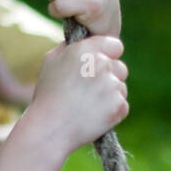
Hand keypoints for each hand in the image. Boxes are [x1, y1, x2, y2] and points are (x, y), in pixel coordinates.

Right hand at [28, 35, 127, 158]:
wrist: (49, 129)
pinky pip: (122, 105)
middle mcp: (102, 64)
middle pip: (121, 67)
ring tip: (88, 105)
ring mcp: (112, 86)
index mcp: (87, 50)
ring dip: (110, 95)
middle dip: (110, 77)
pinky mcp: (119, 106)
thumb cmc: (47, 96)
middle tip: (90, 91)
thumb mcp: (51, 61)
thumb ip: (70, 47)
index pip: (115, 45)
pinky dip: (112, 111)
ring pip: (121, 87)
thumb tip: (84, 41)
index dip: (108, 56)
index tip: (99, 67)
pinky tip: (94, 116)